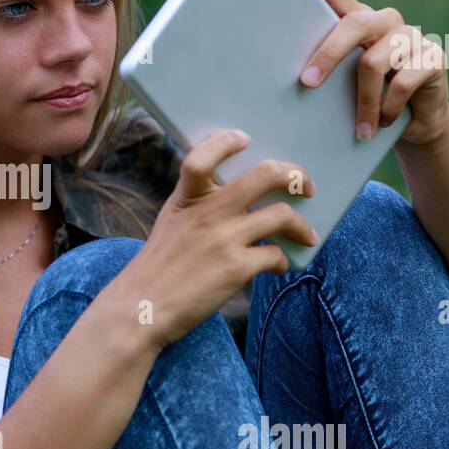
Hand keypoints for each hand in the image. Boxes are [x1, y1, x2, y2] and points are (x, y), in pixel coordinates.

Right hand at [114, 128, 316, 350]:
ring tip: (306, 235)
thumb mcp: (171, 223)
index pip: (203, 156)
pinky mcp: (237, 268)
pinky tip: (277, 267)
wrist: (142, 308)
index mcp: (187, 198)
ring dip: (301, 227)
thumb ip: (198, 206)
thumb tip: (240, 204)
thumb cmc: (157, 268)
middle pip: (265, 175)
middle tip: (305, 186)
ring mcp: (224, 239)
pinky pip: (275, 255)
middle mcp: (208, 212)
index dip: (226, 141)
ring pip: (282, 215)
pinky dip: (282, 261)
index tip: (245, 140)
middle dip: (295, 176)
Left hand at [292, 0, 448, 148]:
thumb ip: (329, 71)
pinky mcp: (434, 57)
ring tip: (360, 129)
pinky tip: (384, 123)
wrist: (416, 126)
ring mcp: (412, 37)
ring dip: (363, 103)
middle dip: (327, 55)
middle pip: (352, 25)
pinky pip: (402, 82)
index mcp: (360, 23)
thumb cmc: (371, 101)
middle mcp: (386, 22)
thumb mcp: (345, 85)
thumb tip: (293, 80)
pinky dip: (388, 108)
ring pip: (373, 63)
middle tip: (306, 82)